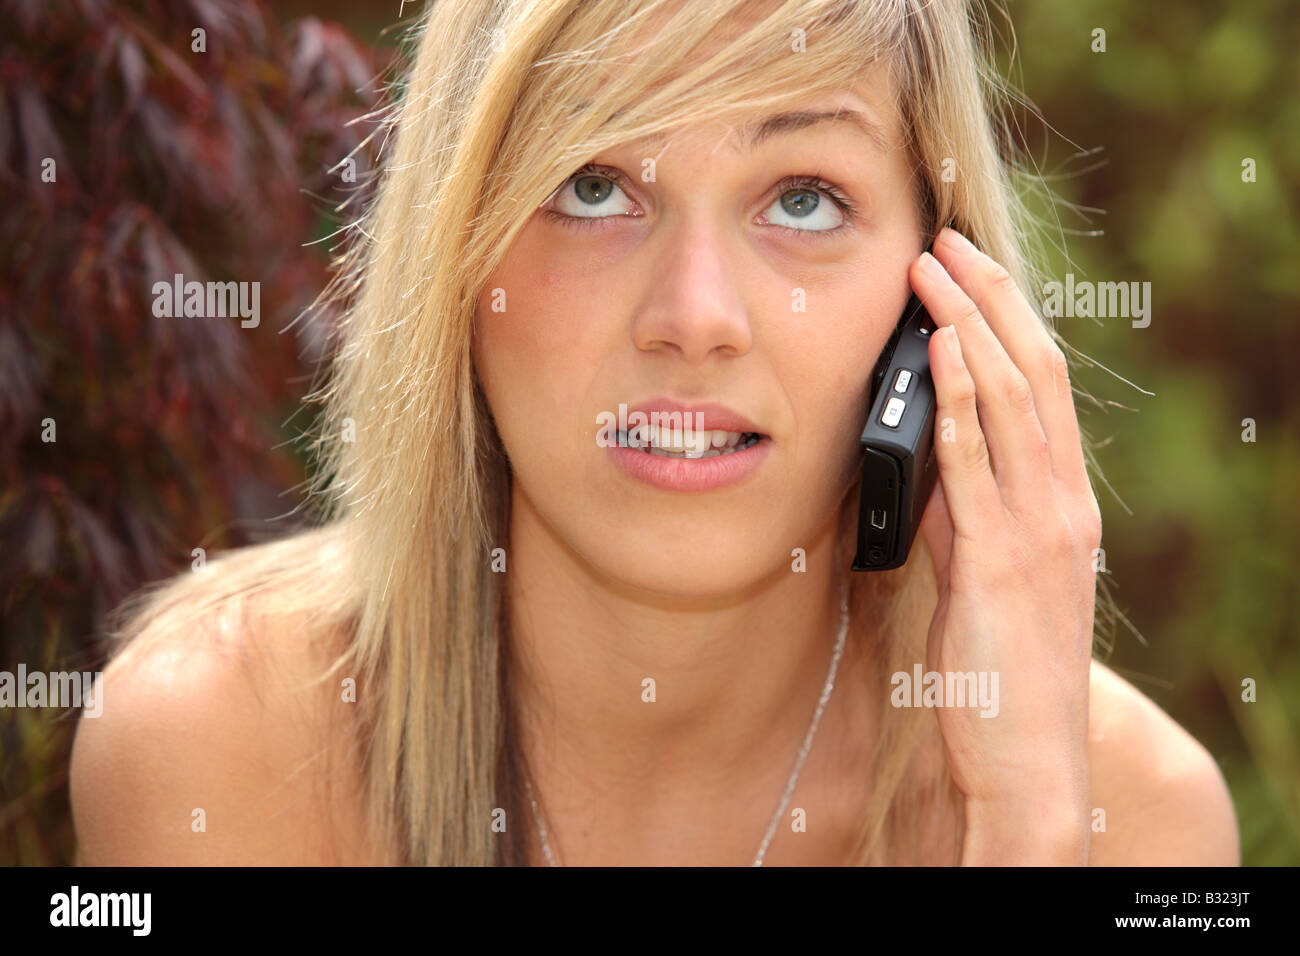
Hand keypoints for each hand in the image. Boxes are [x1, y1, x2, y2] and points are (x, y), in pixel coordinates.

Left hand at [909, 227, 1101, 863]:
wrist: (1024, 752)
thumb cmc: (999, 667)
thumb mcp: (980, 572)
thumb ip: (960, 512)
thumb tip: (923, 460)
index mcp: (1061, 502)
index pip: (1041, 386)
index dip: (1005, 319)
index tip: (965, 269)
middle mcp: (1062, 502)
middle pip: (1034, 370)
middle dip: (988, 297)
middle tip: (945, 239)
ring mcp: (1038, 526)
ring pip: (1012, 399)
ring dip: (969, 325)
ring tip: (933, 269)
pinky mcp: (1000, 558)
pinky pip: (980, 460)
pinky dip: (961, 398)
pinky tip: (940, 351)